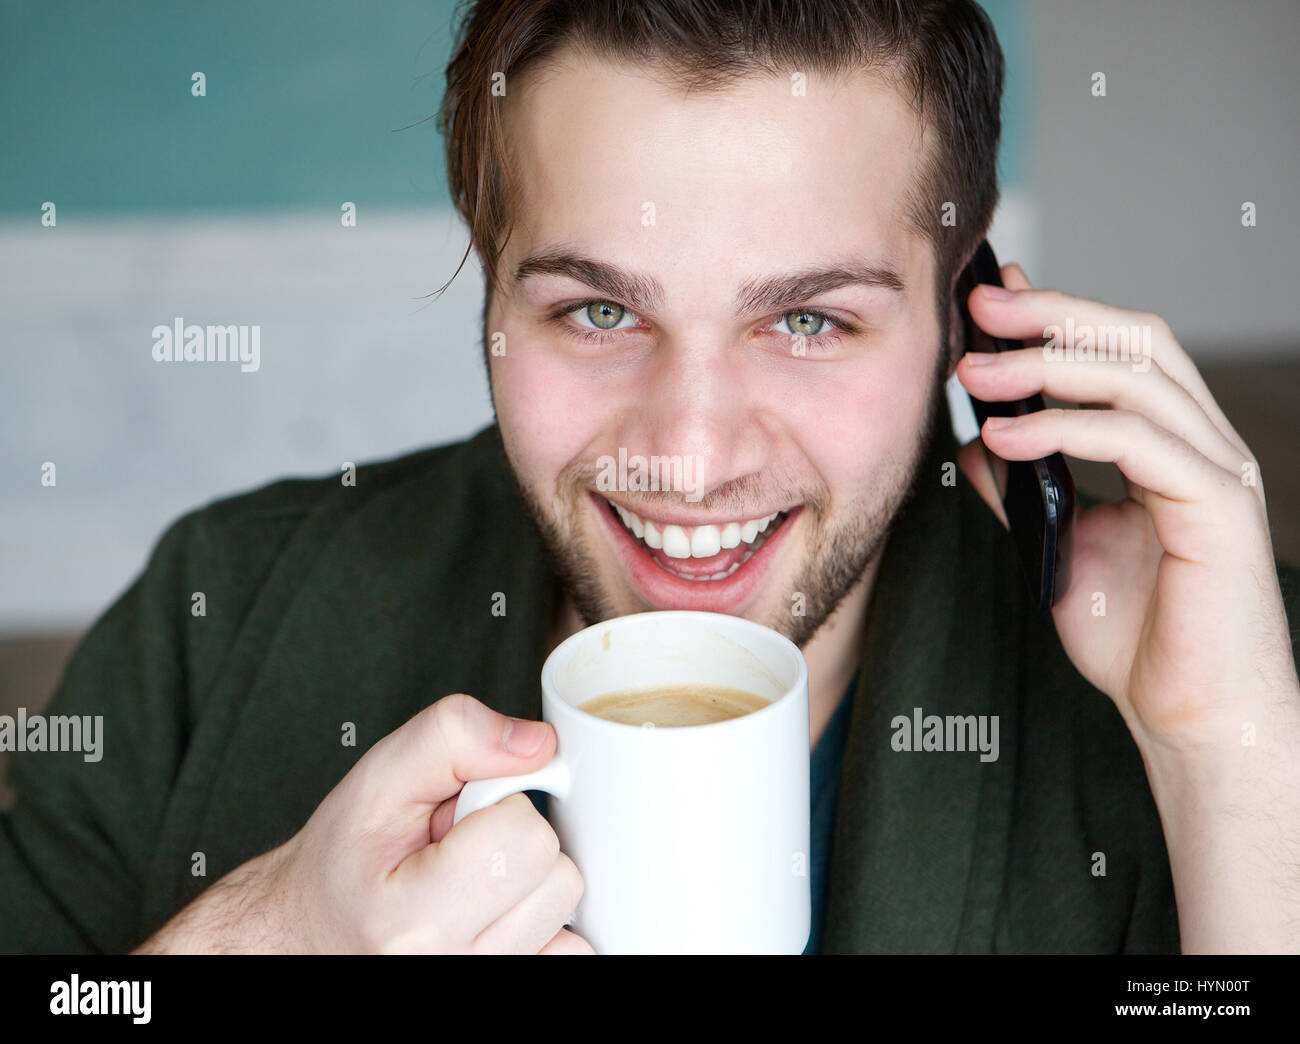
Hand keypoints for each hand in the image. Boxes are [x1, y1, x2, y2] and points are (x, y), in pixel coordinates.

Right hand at [134, 693, 590, 953]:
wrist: (313, 929)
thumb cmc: (342, 864)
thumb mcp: (378, 778)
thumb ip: (454, 737)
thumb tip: (535, 744)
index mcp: (414, 920)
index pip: (524, 838)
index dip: (500, 805)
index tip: (458, 815)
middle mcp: (454, 967)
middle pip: (559, 877)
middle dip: (517, 843)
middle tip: (461, 849)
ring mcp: (486, 982)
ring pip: (569, 911)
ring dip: (530, 883)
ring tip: (474, 880)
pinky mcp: (512, 986)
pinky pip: (571, 947)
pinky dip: (542, 920)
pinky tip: (495, 909)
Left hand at [955, 263, 1299, 759]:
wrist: (1189, 714)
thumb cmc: (1136, 636)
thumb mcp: (1057, 546)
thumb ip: (1024, 489)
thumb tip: (978, 439)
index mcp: (1172, 444)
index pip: (1119, 352)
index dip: (1058, 316)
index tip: (989, 301)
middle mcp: (1203, 444)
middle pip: (1135, 340)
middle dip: (1054, 313)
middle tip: (980, 305)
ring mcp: (1217, 470)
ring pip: (1137, 377)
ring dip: (1047, 365)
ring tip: (976, 372)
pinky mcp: (1218, 508)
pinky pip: (1136, 442)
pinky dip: (1065, 429)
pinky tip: (1007, 436)